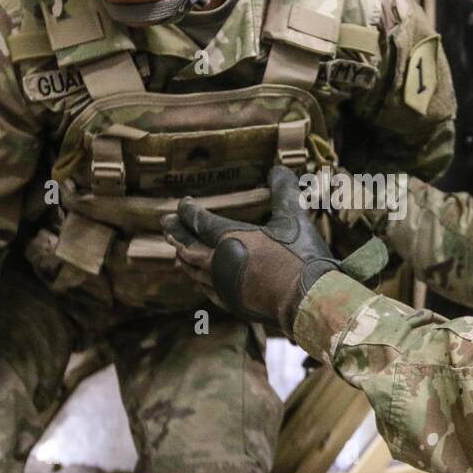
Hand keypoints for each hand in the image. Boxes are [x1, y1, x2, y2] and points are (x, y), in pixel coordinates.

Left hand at [163, 166, 339, 336]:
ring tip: (177, 251)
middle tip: (165, 225)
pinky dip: (198, 280)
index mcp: (230, 238)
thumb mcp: (293, 219)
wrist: (307, 300)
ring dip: (184, 257)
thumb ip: (283, 193)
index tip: (183, 204)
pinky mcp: (232, 304)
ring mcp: (223, 286)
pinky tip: (200, 280)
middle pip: (189, 246)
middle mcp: (219, 262)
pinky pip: (207, 289)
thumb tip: (279, 168)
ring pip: (193, 270)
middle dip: (176, 233)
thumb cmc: (300, 257)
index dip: (188, 211)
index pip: (200, 221)